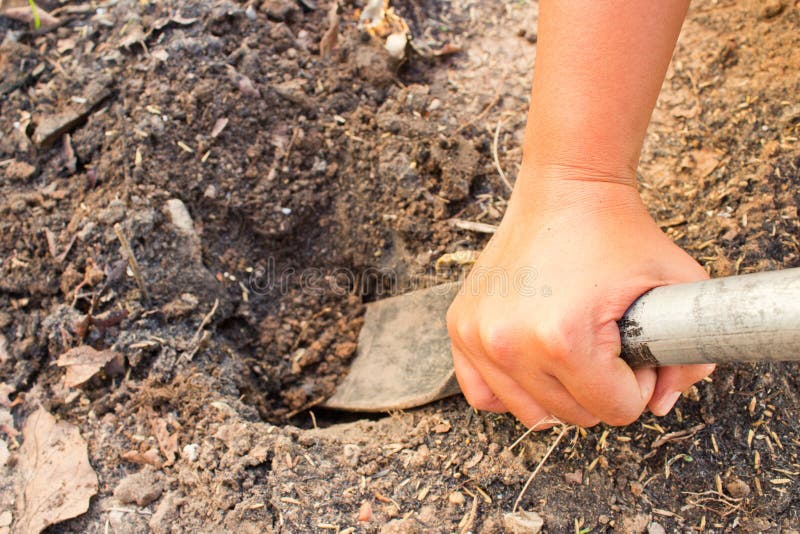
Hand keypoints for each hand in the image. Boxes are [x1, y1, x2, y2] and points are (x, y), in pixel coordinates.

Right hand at [446, 168, 714, 427]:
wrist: (566, 188)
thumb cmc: (618, 232)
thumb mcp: (677, 285)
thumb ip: (689, 357)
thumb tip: (660, 404)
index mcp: (562, 338)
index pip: (615, 410)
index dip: (637, 383)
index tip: (635, 348)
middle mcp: (510, 343)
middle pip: (572, 415)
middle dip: (600, 388)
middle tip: (607, 343)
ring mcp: (478, 335)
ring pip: (530, 412)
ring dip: (559, 392)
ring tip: (573, 350)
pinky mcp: (460, 326)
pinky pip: (481, 393)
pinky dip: (510, 390)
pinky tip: (533, 365)